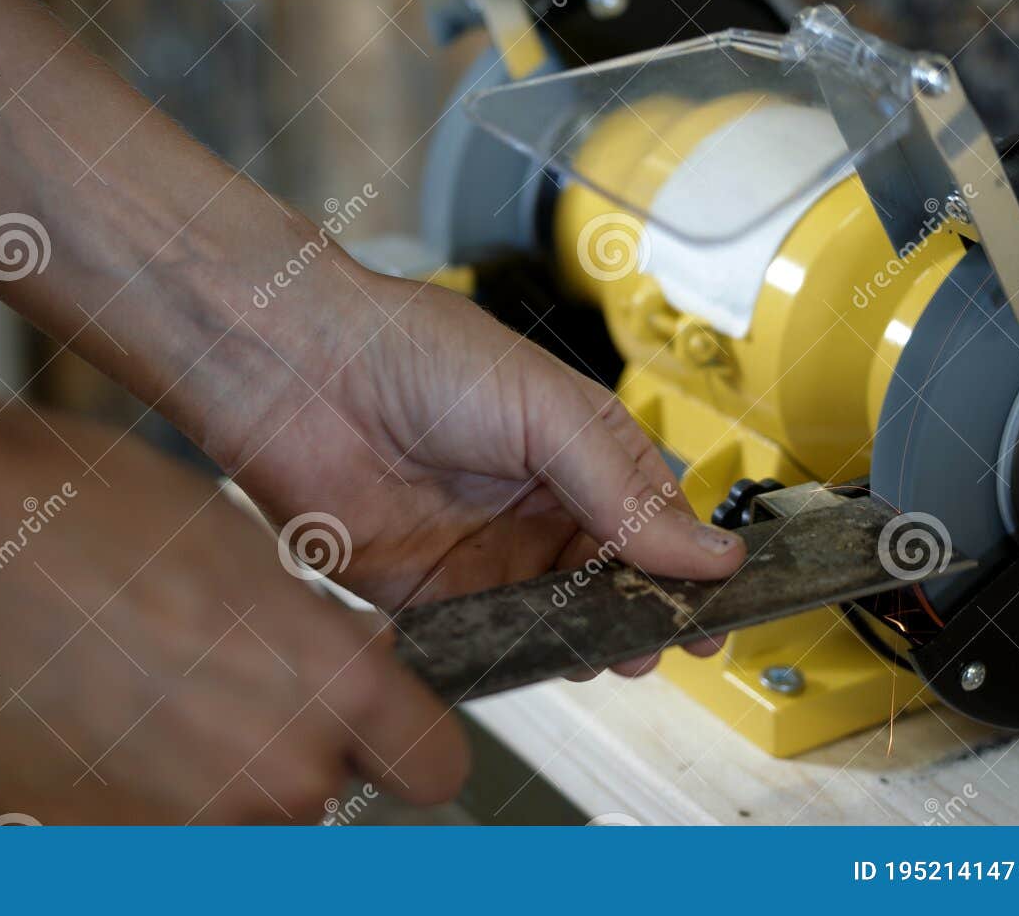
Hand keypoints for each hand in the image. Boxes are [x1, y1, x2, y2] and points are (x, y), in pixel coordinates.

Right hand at [0, 409, 467, 823]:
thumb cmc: (72, 513)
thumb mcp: (234, 541)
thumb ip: (306, 631)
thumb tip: (343, 667)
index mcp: (331, 683)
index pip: (435, 766)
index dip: (405, 746)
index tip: (382, 736)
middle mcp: (278, 774)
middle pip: (325, 798)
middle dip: (283, 755)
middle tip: (208, 690)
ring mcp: (187, 833)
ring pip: (238, 829)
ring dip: (204, 787)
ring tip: (130, 704)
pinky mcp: (96, 860)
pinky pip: (146, 845)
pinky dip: (125, 806)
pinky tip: (78, 733)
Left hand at [225, 262, 747, 674]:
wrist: (301, 372)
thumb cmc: (416, 355)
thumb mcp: (548, 409)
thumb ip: (624, 491)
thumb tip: (712, 553)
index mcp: (575, 447)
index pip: (652, 519)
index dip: (686, 565)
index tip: (717, 606)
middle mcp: (533, 504)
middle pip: (610, 579)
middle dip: (643, 612)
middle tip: (665, 639)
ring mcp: (481, 552)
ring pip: (555, 619)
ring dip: (586, 641)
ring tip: (611, 652)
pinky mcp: (425, 595)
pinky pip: (483, 641)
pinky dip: (514, 658)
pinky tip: (538, 662)